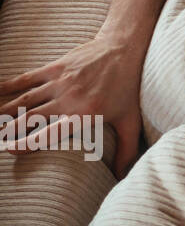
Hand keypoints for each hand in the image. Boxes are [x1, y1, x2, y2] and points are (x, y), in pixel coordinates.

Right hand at [0, 30, 144, 179]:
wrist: (125, 49)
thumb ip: (127, 150)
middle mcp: (70, 98)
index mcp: (86, 114)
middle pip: (31, 117)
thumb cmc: (128, 88)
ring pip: (25, 99)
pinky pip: (28, 78)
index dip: (28, 143)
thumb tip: (122, 176)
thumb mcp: (130, 120)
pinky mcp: (56, 66)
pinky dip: (9, 85)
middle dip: (10, 130)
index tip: (10, 150)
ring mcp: (61, 81)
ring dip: (5, 111)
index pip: (50, 133)